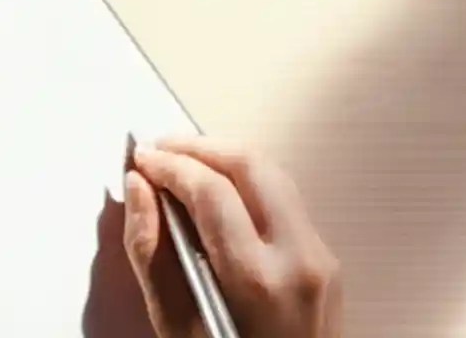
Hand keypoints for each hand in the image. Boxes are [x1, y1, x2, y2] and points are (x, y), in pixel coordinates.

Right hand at [124, 137, 341, 337]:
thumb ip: (151, 252)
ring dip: (226, 159)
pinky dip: (247, 184)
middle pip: (252, 166)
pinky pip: (285, 202)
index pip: (213, 191)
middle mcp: (300, 258)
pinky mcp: (326, 258)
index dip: (171, 165)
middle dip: (200, 147)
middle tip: (160, 149)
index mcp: (259, 280)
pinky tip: (216, 193)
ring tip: (182, 163)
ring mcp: (321, 256)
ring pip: (275, 175)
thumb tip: (139, 187)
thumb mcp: (174, 326)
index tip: (141, 158)